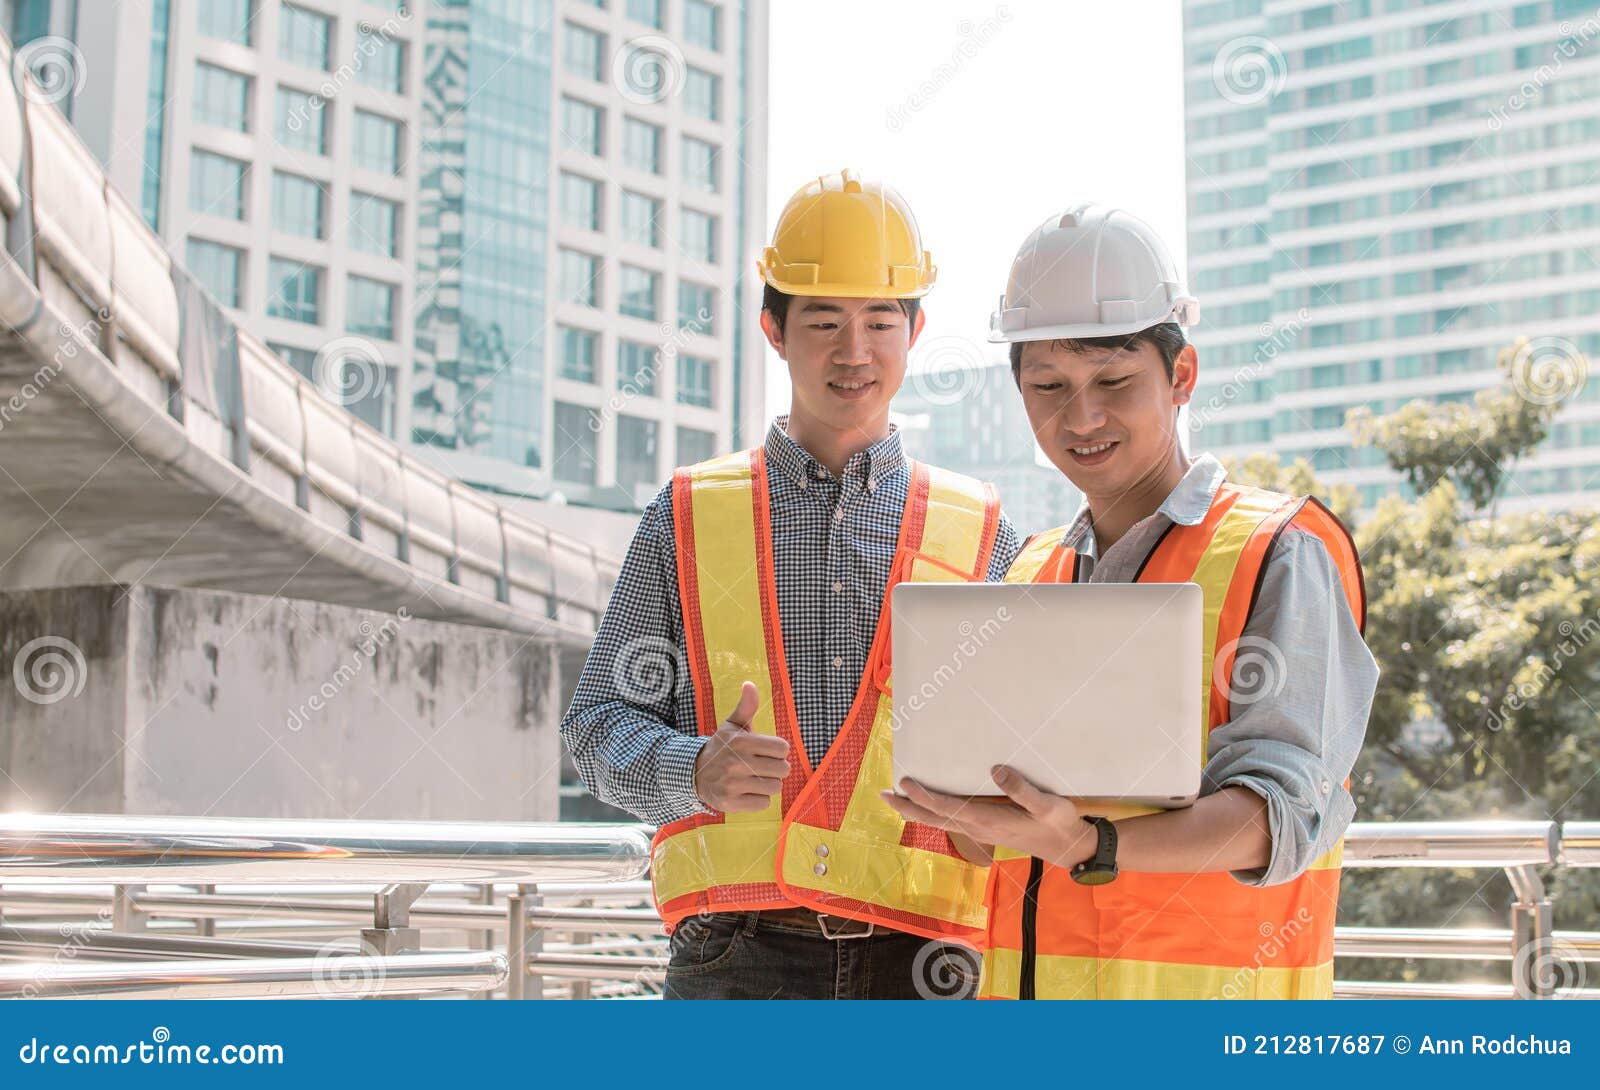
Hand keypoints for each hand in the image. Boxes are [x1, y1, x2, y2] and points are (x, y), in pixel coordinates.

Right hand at [692, 682, 790, 812]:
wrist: (695, 773)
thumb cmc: (722, 748)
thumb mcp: (732, 726)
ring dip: (768, 784)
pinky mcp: (731, 803)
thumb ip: (746, 707)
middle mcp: (736, 763)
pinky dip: (759, 799)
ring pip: (775, 787)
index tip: (767, 751)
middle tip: (762, 766)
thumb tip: (750, 684)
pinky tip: (747, 791)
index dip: (778, 750)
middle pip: (783, 770)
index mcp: (741, 742)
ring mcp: (733, 784)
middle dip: (776, 768)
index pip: (782, 748)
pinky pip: (764, 803)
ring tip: (755, 779)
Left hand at [881, 766, 1095, 868]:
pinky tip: (929, 805)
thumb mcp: (1049, 805)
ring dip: (916, 810)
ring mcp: (980, 831)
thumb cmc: (1059, 824)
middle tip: (883, 794)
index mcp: (988, 820)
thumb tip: (995, 770)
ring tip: (896, 798)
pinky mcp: (985, 830)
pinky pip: (951, 820)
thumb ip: (1023, 790)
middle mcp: (977, 828)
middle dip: (907, 807)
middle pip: (933, 818)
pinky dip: (933, 811)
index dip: (923, 795)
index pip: (946, 807)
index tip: (904, 782)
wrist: (1068, 847)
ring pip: (940, 821)